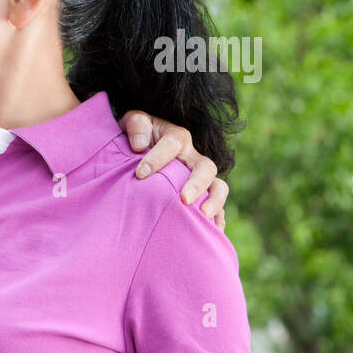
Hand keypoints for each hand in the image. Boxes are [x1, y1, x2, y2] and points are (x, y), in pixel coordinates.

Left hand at [119, 110, 227, 229]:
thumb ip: (136, 125)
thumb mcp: (133, 122)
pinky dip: (218, 218)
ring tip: (203, 215)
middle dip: (197, 183)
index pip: (172, 145)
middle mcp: (192, 157)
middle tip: (184, 199)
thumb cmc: (137, 136)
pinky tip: (213, 230)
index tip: (140, 174)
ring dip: (215, 201)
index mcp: (177, 137)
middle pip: (205, 167)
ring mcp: (199, 177)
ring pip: (218, 186)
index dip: (157, 158)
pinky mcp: (201, 194)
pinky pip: (217, 206)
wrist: (141, 147)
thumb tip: (139, 145)